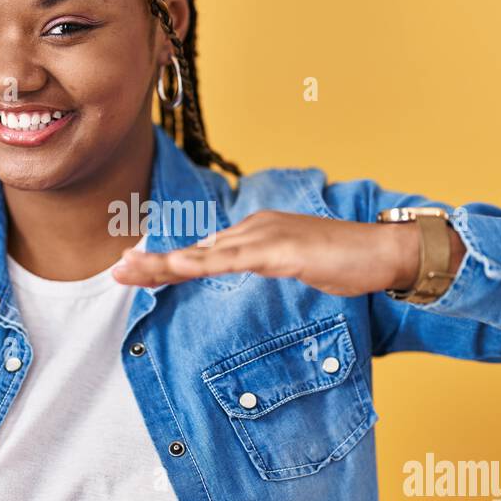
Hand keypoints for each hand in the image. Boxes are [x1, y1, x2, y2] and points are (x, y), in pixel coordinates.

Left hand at [110, 209, 449, 296]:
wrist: (385, 251)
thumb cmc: (346, 260)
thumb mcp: (295, 264)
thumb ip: (264, 263)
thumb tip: (238, 265)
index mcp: (256, 232)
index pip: (203, 251)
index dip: (167, 263)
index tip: (134, 270)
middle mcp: (254, 228)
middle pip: (195, 250)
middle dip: (153, 263)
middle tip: (115, 272)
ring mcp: (266, 237)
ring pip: (205, 255)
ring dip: (164, 265)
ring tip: (130, 272)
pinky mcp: (281, 251)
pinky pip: (234, 261)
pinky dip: (202, 264)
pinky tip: (178, 268)